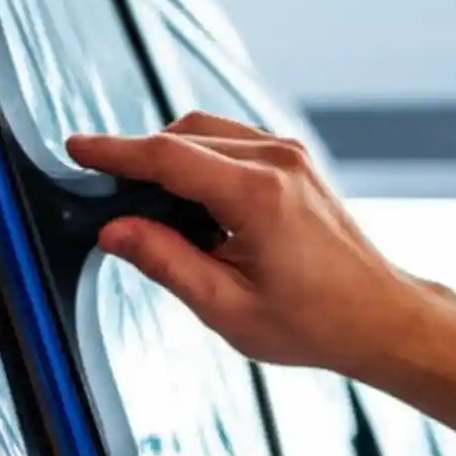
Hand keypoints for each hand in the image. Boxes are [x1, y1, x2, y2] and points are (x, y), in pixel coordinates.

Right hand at [66, 112, 434, 376]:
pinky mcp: (295, 161)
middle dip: (140, 158)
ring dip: (171, 159)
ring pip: (206, 133)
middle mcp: (277, 161)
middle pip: (183, 134)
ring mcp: (290, 155)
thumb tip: (114, 231)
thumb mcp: (226, 307)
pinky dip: (200, 161)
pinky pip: (231, 143)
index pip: (167, 157)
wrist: (379, 317)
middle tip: (112, 198)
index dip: (114, 151)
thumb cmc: (313, 322)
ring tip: (156, 212)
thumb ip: (165, 262)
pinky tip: (194, 206)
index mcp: (258, 195)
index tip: (76, 148)